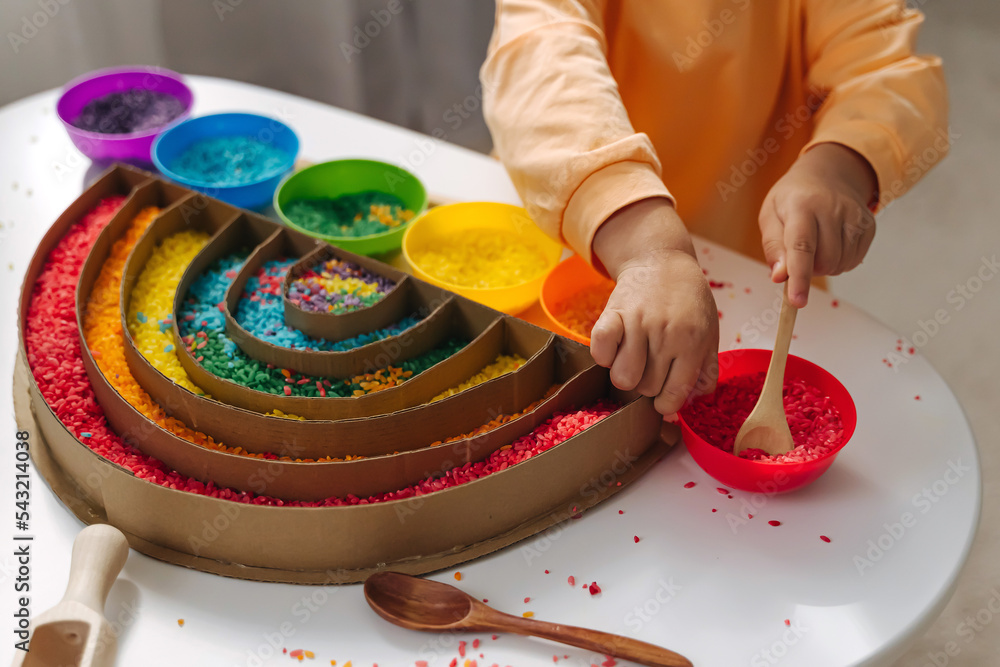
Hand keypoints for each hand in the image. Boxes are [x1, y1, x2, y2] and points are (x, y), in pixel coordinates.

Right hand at [591, 199, 719, 415]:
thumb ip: (707, 368)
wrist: (660, 260)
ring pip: (622, 377)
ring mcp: (638, 323)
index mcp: (692, 342)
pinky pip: (599, 352)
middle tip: (650, 368)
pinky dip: (603, 356)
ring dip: (624, 374)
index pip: (674, 393)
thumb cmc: (687, 300)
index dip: (666, 404)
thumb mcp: (709, 331)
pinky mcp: (613, 313)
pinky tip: (615, 348)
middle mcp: (666, 334)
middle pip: (646, 388)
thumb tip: (695, 398)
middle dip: (647, 385)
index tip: (662, 399)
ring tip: (632, 360)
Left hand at [759, 142, 877, 306]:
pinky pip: (854, 261)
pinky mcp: (869, 225)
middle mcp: (833, 208)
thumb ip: (773, 247)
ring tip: (816, 245)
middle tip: (800, 255)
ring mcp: (855, 216)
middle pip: (824, 260)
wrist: (826, 174)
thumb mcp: (770, 216)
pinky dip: (839, 262)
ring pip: (840, 264)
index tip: (797, 302)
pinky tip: (832, 244)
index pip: (802, 246)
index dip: (799, 277)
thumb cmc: (791, 199)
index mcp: (802, 205)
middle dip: (809, 269)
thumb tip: (779, 277)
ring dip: (824, 266)